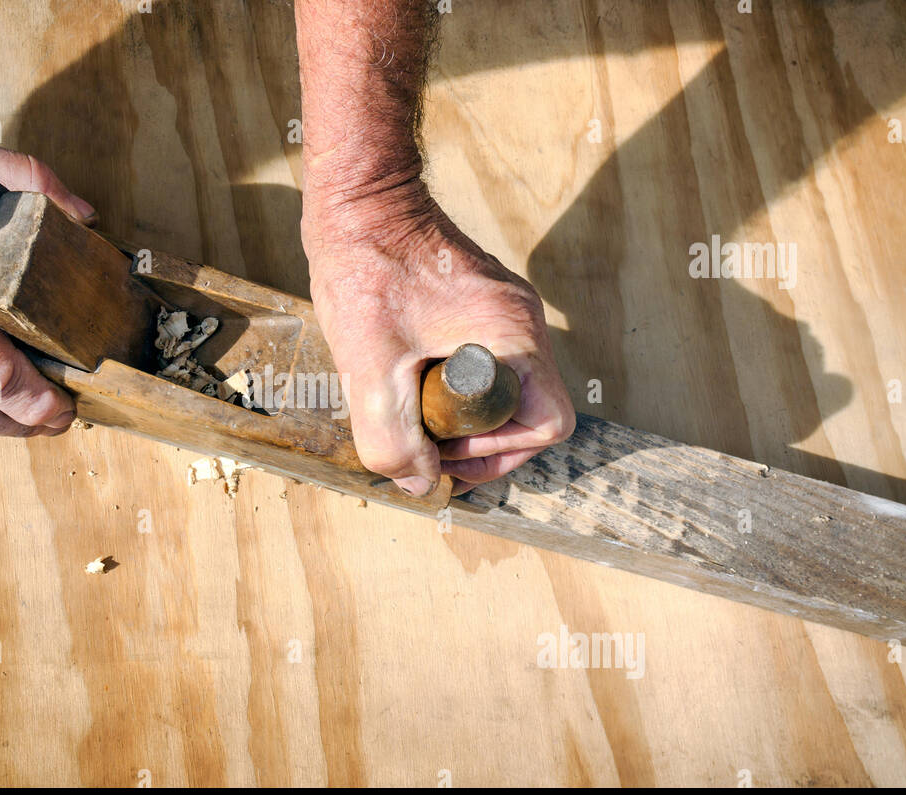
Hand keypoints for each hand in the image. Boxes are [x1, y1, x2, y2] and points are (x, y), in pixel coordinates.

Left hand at [302, 181, 574, 494]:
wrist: (358, 199)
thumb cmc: (364, 270)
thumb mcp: (369, 368)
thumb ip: (393, 438)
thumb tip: (418, 484)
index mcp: (511, 337)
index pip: (546, 424)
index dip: (497, 452)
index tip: (444, 450)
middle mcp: (522, 322)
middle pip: (528, 413)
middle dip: (479, 440)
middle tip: (426, 444)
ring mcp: (504, 311)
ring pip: (505, 389)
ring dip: (464, 415)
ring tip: (413, 415)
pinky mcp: (481, 304)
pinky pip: (485, 363)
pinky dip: (453, 386)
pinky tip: (408, 382)